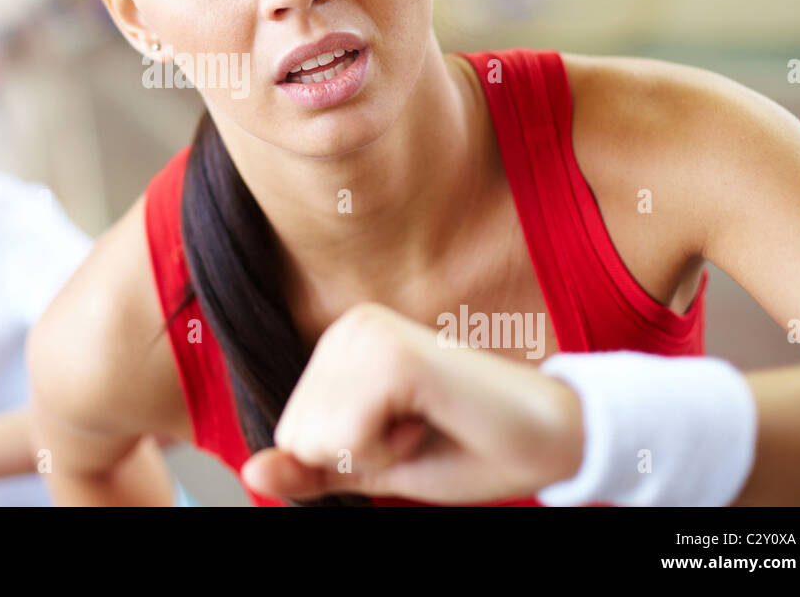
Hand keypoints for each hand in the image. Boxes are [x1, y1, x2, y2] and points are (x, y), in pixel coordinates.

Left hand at [240, 302, 584, 502]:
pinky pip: (349, 437)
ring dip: (376, 452)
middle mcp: (349, 326)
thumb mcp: (374, 466)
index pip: (291, 434)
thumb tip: (248, 472)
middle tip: (420, 428)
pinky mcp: (393, 355)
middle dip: (357, 455)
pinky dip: (390, 450)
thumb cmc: (466, 447)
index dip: (348, 458)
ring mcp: (369, 334)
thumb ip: (312, 469)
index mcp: (340, 344)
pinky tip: (432, 417)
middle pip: (297, 436)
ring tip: (428, 420)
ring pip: (317, 439)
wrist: (551, 441)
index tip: (406, 432)